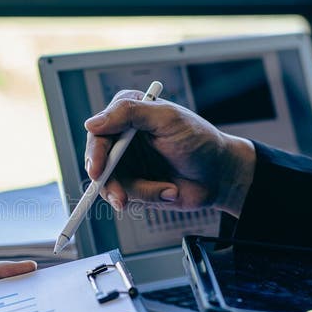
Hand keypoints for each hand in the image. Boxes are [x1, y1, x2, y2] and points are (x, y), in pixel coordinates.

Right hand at [84, 91, 256, 216]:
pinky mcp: (133, 184)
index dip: (95, 152)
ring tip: (166, 190)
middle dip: (110, 182)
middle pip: (96, 161)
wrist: (220, 175)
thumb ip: (129, 114)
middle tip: (121, 198)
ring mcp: (127, 163)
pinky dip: (148, 197)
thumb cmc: (199, 141)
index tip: (98, 170)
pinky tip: (169, 191)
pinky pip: (125, 197)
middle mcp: (123, 137)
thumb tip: (91, 123)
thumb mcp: (167, 119)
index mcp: (128, 114)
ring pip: (110, 183)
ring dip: (139, 192)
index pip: (98, 132)